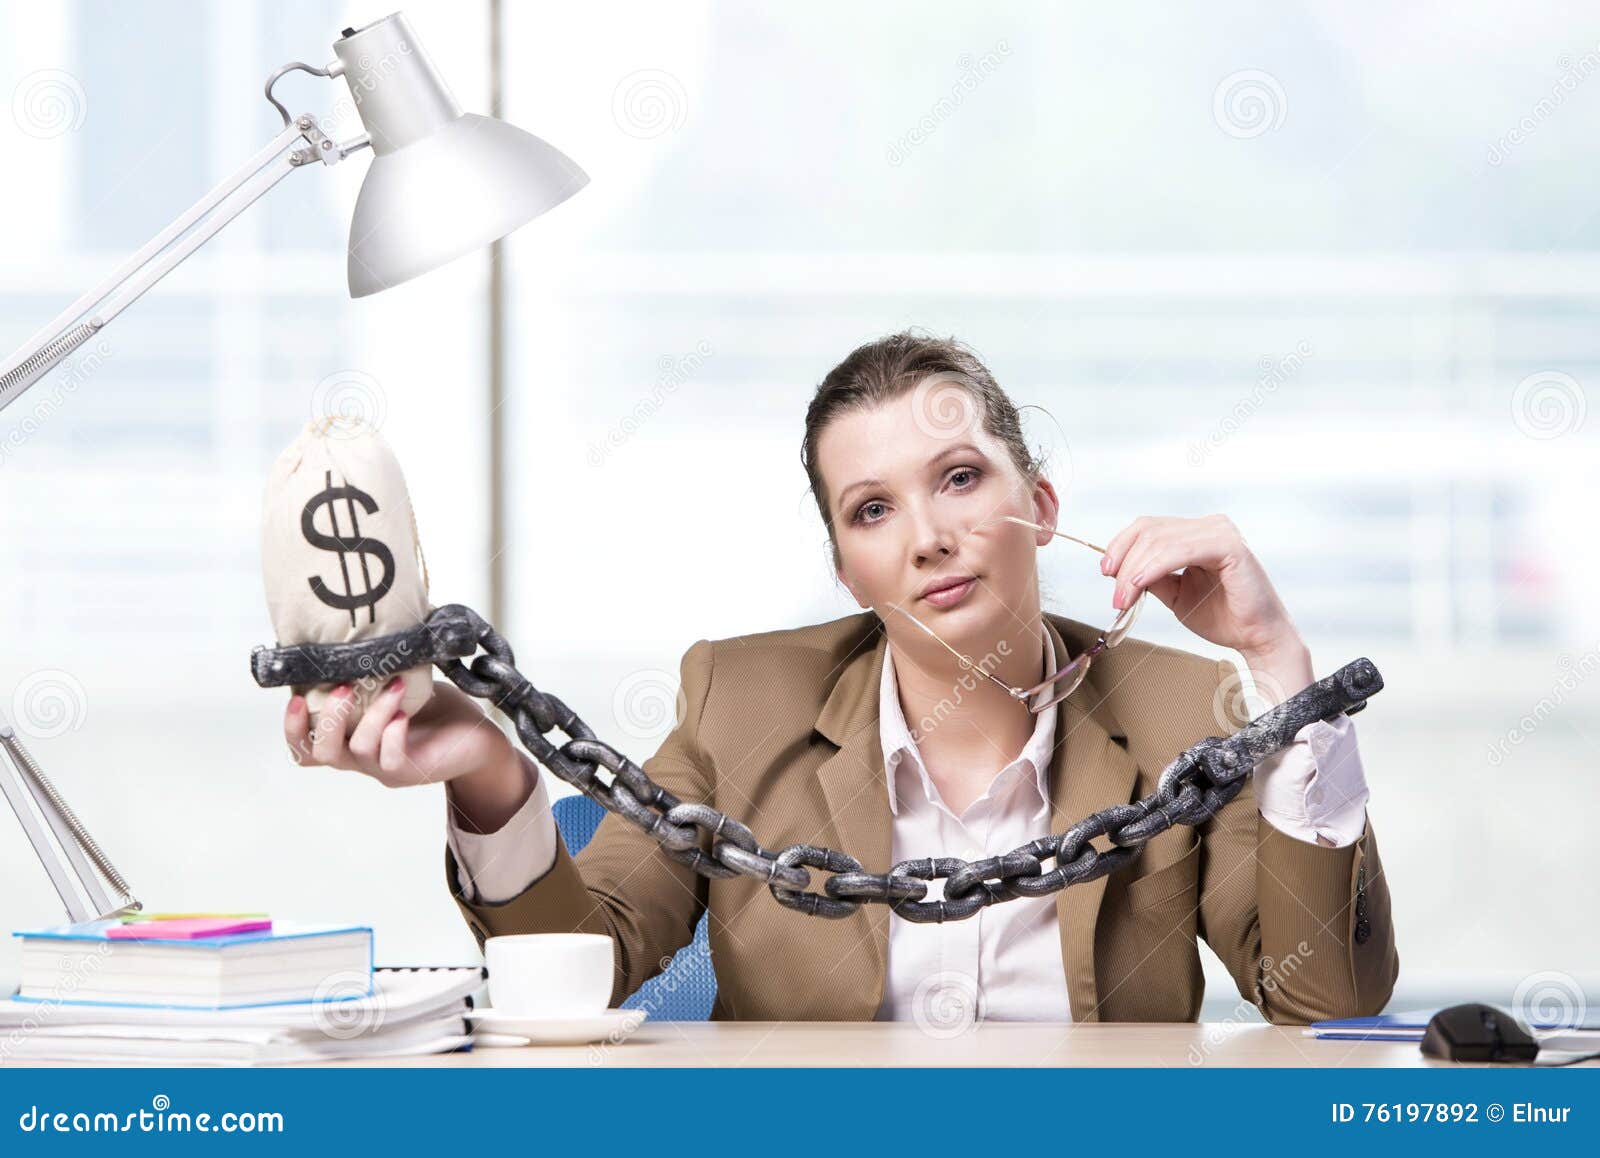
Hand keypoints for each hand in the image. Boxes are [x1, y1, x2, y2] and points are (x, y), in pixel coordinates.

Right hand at [283, 677, 514, 791]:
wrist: (477, 739)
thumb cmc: (437, 712)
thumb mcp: (400, 686)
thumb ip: (376, 673)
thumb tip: (360, 635)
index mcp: (351, 739)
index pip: (306, 748)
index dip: (293, 729)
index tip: (297, 700)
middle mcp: (361, 758)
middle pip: (320, 754)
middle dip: (327, 718)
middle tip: (345, 687)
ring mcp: (384, 768)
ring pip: (358, 749)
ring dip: (373, 713)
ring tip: (395, 686)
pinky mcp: (410, 772)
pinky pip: (390, 760)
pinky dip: (392, 734)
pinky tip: (404, 713)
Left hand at [1099, 514, 1312, 695]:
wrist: (1256, 638)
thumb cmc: (1222, 617)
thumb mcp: (1175, 594)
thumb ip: (1151, 578)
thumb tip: (1117, 570)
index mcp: (1197, 533)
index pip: (1148, 527)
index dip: (1120, 546)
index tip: (1105, 572)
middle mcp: (1210, 526)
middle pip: (1149, 531)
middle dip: (1123, 563)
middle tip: (1115, 597)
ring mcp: (1221, 532)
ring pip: (1159, 540)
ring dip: (1134, 570)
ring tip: (1124, 598)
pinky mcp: (1230, 546)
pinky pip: (1180, 550)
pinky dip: (1154, 566)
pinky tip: (1140, 583)